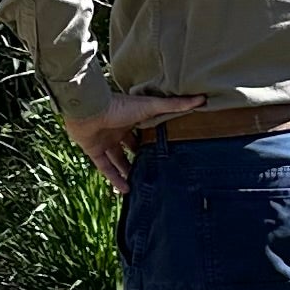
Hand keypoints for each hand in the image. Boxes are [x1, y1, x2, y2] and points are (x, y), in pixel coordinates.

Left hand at [71, 93, 205, 190]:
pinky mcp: (93, 150)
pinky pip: (105, 167)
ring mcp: (104, 140)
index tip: (167, 152)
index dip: (154, 141)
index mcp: (132, 118)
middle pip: (131, 147)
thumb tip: (201, 99)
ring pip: (117, 160)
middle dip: (141, 158)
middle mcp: (118, 129)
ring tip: (142, 185)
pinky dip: (114, 179)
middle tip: (155, 171)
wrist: (88, 108)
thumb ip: (174, 105)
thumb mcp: (150, 106)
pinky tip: (126, 191)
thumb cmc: (119, 105)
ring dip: (128, 172)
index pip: (144, 132)